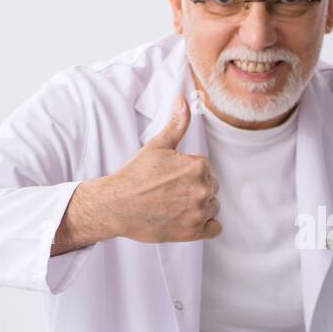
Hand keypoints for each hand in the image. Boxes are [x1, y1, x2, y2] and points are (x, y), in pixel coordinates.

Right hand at [101, 95, 220, 242]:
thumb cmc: (135, 175)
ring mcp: (199, 212)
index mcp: (199, 166)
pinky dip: (206, 226)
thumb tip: (184, 100)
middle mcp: (203, 189)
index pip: (206, 169)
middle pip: (211, 188)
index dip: (188, 173)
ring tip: (175, 206)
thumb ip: (177, 124)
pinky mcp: (194, 231)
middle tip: (170, 193)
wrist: (117, 205)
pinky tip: (189, 220)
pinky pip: (215, 228)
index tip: (171, 178)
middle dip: (195, 190)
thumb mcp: (157, 145)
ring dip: (199, 207)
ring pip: (212, 207)